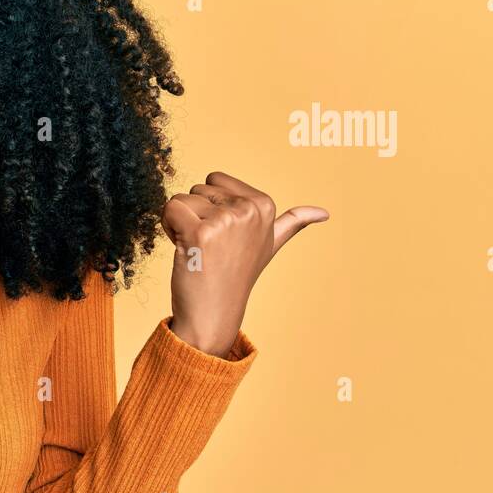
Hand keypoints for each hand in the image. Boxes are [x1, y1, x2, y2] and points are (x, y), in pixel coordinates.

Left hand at [162, 171, 328, 356]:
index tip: (222, 234)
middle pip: (197, 188)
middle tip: (208, 245)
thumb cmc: (235, 276)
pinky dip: (168, 228)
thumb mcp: (270, 245)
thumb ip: (292, 223)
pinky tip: (185, 250)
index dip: (210, 206)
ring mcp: (226, 221)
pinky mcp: (200, 233)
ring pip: (182, 198)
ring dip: (180, 223)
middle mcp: (249, 210)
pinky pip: (170, 209)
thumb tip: (324, 213)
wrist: (213, 312)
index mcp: (265, 205)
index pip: (216, 180)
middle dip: (194, 214)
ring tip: (198, 250)